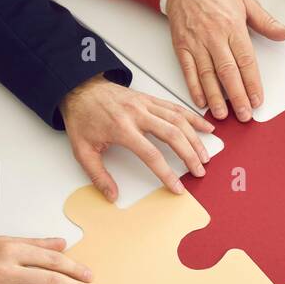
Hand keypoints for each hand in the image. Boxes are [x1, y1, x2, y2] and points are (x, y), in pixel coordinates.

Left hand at [59, 75, 213, 200]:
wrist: (79, 88)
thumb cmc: (82, 116)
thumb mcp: (82, 150)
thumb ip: (98, 175)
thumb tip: (112, 195)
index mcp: (122, 128)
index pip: (151, 155)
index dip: (167, 173)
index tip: (177, 187)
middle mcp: (137, 114)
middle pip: (172, 135)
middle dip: (190, 155)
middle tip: (199, 171)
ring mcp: (146, 104)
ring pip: (178, 120)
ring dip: (195, 138)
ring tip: (205, 155)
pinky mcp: (150, 99)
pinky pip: (176, 107)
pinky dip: (193, 117)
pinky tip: (206, 127)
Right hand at [167, 0, 284, 121]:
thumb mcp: (245, 2)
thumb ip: (267, 22)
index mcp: (232, 26)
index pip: (245, 60)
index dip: (252, 82)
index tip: (258, 100)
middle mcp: (214, 36)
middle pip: (227, 71)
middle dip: (237, 96)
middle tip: (244, 114)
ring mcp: (196, 43)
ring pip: (207, 74)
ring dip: (215, 97)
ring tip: (223, 114)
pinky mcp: (182, 47)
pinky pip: (188, 70)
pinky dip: (194, 88)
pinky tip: (201, 102)